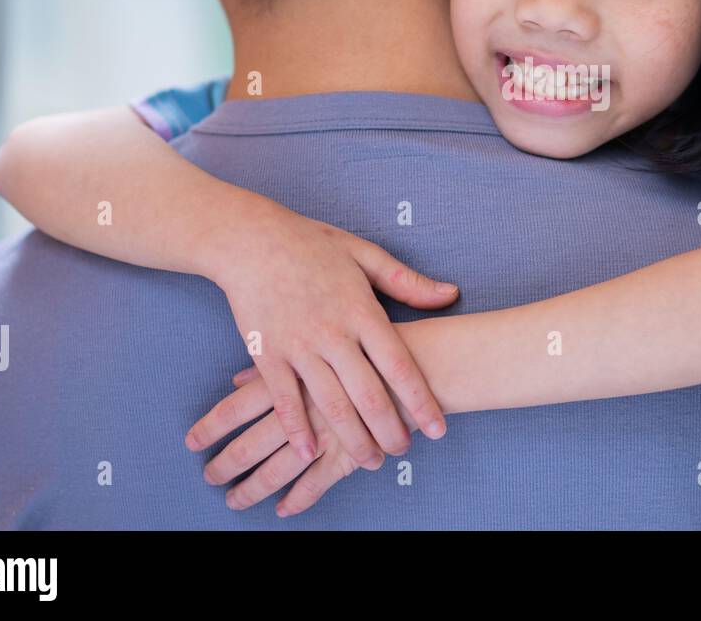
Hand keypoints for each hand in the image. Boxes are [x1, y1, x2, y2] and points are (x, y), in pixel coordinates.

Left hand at [194, 368, 418, 516]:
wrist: (429, 359)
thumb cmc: (377, 346)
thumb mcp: (311, 340)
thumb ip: (286, 346)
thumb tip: (243, 376)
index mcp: (292, 370)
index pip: (240, 405)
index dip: (213, 424)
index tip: (191, 441)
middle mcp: (303, 404)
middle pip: (253, 441)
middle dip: (227, 462)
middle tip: (208, 476)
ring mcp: (326, 431)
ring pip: (281, 467)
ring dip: (254, 487)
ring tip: (234, 501)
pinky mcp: (350, 451)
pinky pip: (318, 482)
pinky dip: (300, 498)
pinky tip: (284, 510)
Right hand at [200, 202, 455, 469]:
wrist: (250, 239)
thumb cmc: (310, 244)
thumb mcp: (364, 254)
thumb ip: (407, 281)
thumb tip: (451, 294)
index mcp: (361, 310)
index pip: (399, 365)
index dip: (421, 401)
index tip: (437, 429)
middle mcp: (333, 333)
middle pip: (369, 394)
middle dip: (390, 431)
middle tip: (404, 452)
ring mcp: (298, 346)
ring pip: (331, 405)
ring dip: (353, 439)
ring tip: (371, 460)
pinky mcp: (266, 354)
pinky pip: (283, 399)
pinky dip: (296, 429)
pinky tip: (309, 452)